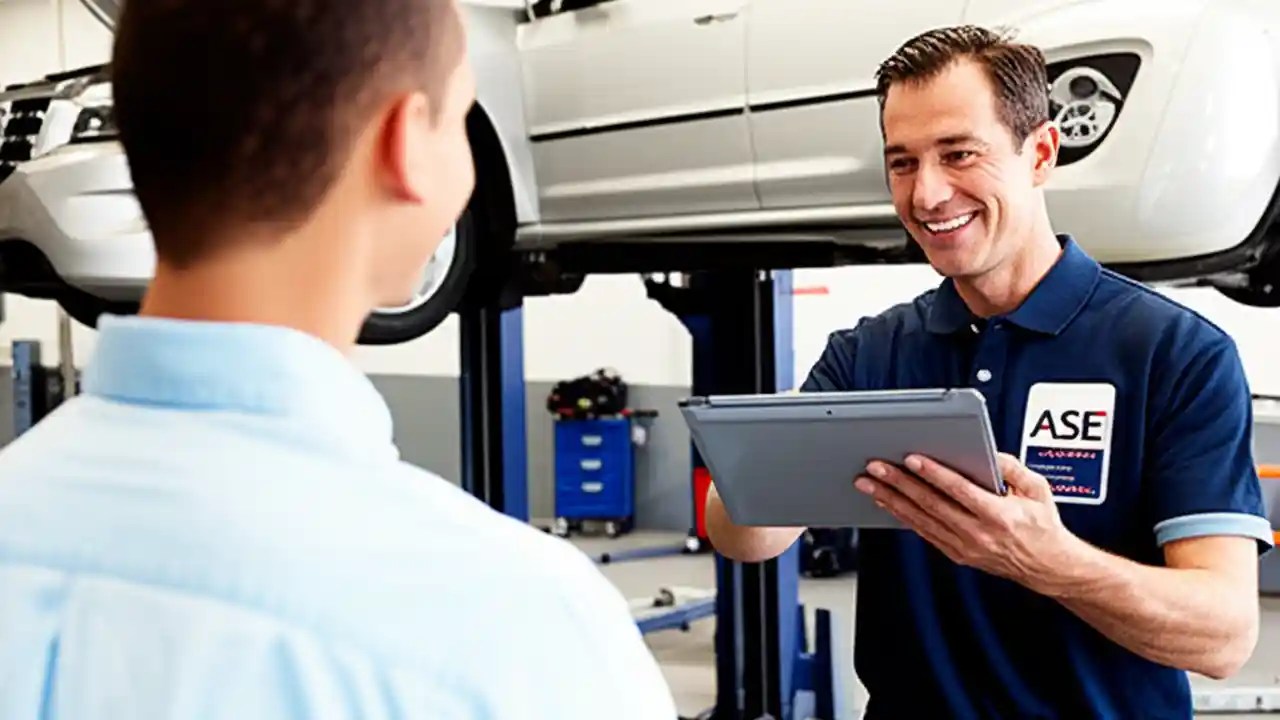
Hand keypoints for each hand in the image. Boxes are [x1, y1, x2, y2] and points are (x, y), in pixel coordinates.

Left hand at [855, 453, 1079, 589]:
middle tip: (877, 467)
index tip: (912, 459)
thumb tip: (988, 452)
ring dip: (892, 500)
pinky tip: (888, 503)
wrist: (1048, 567)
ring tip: (871, 484)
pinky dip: (903, 517)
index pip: (959, 491)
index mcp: (999, 515)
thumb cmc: (1043, 527)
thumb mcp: (1038, 490)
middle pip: (931, 504)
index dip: (933, 474)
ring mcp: (965, 546)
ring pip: (921, 519)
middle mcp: (978, 533)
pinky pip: (925, 533)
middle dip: (900, 483)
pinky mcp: (957, 554)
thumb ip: (1013, 467)